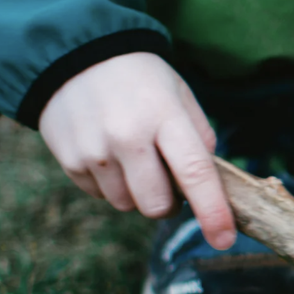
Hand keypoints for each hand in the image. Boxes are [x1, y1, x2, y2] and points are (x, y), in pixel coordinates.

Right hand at [39, 52, 236, 249]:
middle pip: (158, 205)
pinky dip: (111, 184)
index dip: (212, 211)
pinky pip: (101, 196)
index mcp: (165, 116)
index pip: (195, 172)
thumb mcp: (178, 94)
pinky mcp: (69, 161)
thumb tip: (209, 184)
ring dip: (138, 192)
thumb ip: (199, 137)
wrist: (71, 54)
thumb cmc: (139, 78)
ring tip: (133, 156)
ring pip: (128, 205)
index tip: (224, 240)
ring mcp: (95, 151)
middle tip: (167, 177)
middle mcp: (128, 137)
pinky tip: (108, 152)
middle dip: (170, 203)